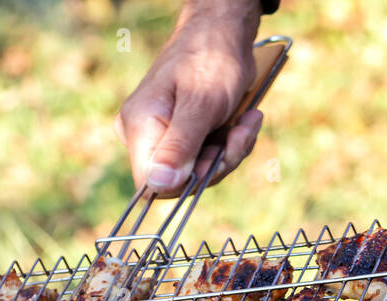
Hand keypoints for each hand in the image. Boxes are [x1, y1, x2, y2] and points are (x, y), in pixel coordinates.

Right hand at [116, 1, 262, 195]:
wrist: (223, 29)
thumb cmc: (211, 57)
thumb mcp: (201, 103)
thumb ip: (179, 146)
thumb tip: (159, 184)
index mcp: (139, 127)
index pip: (151, 184)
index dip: (187, 181)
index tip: (215, 156)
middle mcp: (144, 135)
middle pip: (178, 181)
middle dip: (217, 163)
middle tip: (239, 132)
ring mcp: (162, 136)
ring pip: (196, 171)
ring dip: (230, 152)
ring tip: (246, 122)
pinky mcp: (180, 135)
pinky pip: (205, 157)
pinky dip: (230, 144)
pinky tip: (244, 121)